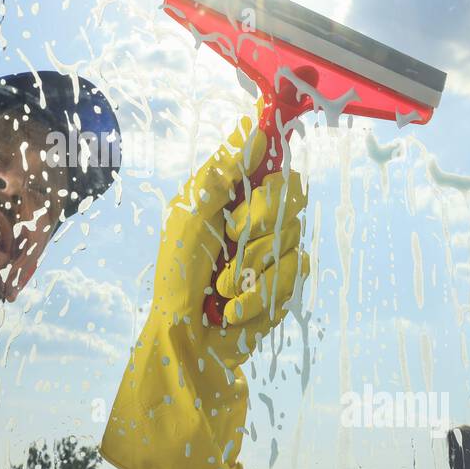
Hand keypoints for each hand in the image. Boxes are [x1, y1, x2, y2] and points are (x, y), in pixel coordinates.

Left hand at [101, 105, 308, 468]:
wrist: (184, 341)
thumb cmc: (176, 276)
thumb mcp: (189, 215)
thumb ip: (222, 172)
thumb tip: (255, 126)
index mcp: (231, 194)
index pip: (269, 158)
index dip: (275, 151)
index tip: (270, 149)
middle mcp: (257, 216)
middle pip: (292, 192)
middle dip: (262, 215)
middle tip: (232, 233)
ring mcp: (274, 250)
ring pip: (293, 237)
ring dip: (252, 264)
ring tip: (220, 286)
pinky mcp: (285, 284)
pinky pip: (293, 275)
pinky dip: (257, 294)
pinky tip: (232, 309)